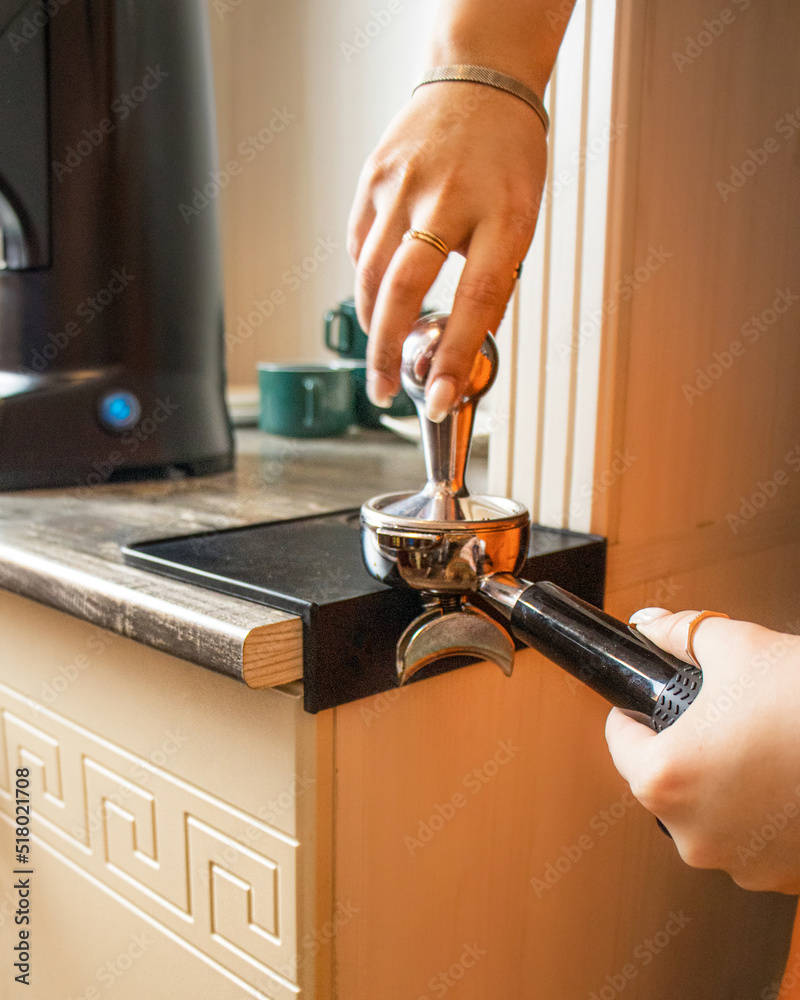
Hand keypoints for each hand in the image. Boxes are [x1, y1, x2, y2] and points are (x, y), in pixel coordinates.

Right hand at [347, 81, 546, 420]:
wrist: (480, 80)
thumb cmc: (506, 158)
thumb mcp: (522, 221)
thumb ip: (492, 281)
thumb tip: (461, 342)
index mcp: (503, 214)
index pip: (476, 300)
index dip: (453, 356)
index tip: (439, 397)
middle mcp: (450, 198)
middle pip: (404, 289)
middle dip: (389, 353)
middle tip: (385, 391)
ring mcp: (406, 184)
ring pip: (370, 272)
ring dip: (371, 323)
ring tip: (378, 350)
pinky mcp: (375, 176)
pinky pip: (360, 243)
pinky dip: (365, 276)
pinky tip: (377, 291)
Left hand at [605, 607, 799, 892]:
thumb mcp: (736, 646)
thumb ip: (680, 632)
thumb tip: (652, 624)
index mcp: (665, 780)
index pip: (621, 743)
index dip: (632, 714)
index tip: (642, 704)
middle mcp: (694, 833)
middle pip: (664, 780)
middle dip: (683, 746)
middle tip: (714, 717)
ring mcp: (740, 864)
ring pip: (709, 812)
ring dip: (722, 782)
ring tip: (757, 744)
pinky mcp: (783, 877)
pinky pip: (752, 839)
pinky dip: (760, 812)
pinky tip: (783, 778)